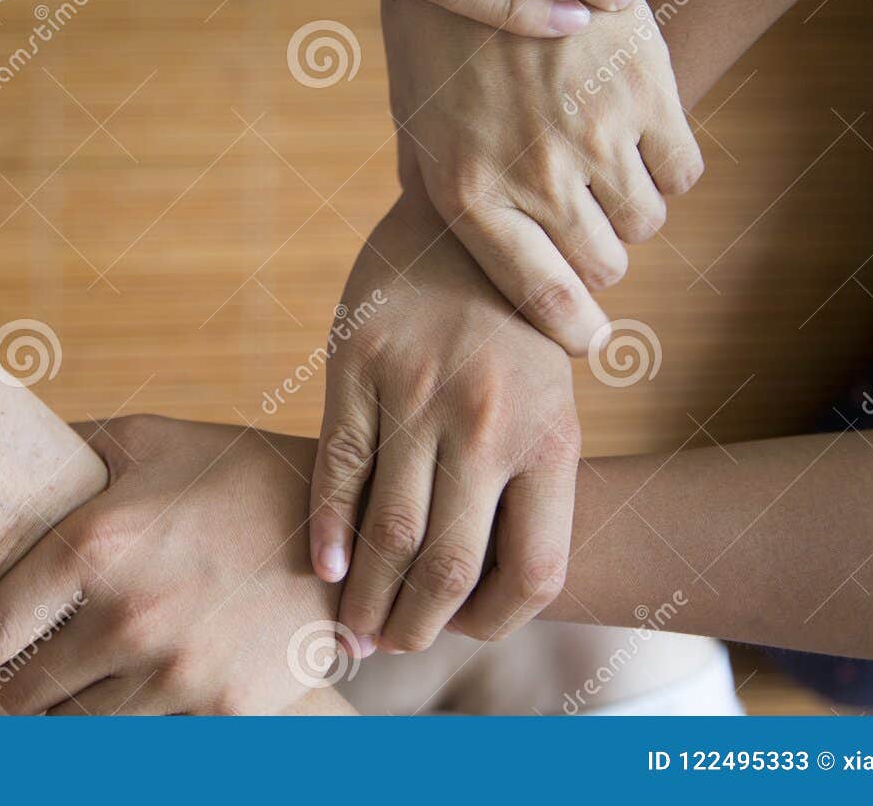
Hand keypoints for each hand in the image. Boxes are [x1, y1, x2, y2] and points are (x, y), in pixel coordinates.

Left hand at [0, 415, 342, 715]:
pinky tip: (150, 685)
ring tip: (88, 674)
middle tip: (31, 662)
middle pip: (21, 698)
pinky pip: (146, 742)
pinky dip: (137, 723)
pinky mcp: (222, 713)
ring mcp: (177, 674)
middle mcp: (126, 619)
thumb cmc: (235, 474)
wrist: (348, 527)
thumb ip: (66, 452)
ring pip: (77, 729)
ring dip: (73, 707)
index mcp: (93, 547)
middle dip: (18, 682)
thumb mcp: (147, 440)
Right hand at [309, 192, 579, 650]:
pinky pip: (339, 468)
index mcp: (551, 437)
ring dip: (365, 595)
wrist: (464, 226)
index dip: (494, 623)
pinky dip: (327, 530)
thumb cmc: (511, 333)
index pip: (532, 573)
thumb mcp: (548, 401)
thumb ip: (522, 484)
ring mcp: (419, 392)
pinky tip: (321, 567)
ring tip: (351, 627)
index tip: (460, 633)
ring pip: (388, 529)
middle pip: (450, 564)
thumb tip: (478, 591)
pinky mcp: (359, 366)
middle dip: (414, 625)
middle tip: (388, 647)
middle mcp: (488, 421)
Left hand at [385, 0, 701, 354]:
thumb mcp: (416, 118)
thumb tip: (460, 257)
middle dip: (600, 254)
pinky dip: (667, 165)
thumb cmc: (438, 34)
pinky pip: (682, 171)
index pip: (542, 297)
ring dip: (631, 206)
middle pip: (605, 264)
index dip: (574, 326)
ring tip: (607, 166)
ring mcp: (595, 137)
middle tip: (589, 224)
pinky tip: (640, 134)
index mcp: (467, 192)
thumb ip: (441, 191)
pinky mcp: (647, 92)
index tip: (591, 337)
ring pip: (645, 221)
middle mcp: (534, 177)